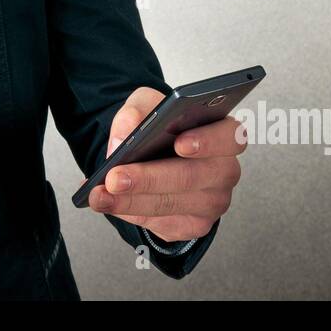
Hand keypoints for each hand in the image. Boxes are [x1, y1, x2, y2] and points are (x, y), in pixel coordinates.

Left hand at [80, 86, 245, 242]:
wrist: (155, 154)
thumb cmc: (161, 128)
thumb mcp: (147, 106)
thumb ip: (137, 111)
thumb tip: (123, 137)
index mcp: (224, 134)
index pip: (229, 137)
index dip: (207, 141)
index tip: (180, 144)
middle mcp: (225, 170)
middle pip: (192, 177)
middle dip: (149, 179)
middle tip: (115, 178)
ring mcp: (214, 201)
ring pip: (173, 204)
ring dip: (132, 201)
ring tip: (100, 195)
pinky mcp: (196, 224)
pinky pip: (164, 224)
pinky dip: (133, 213)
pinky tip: (111, 204)